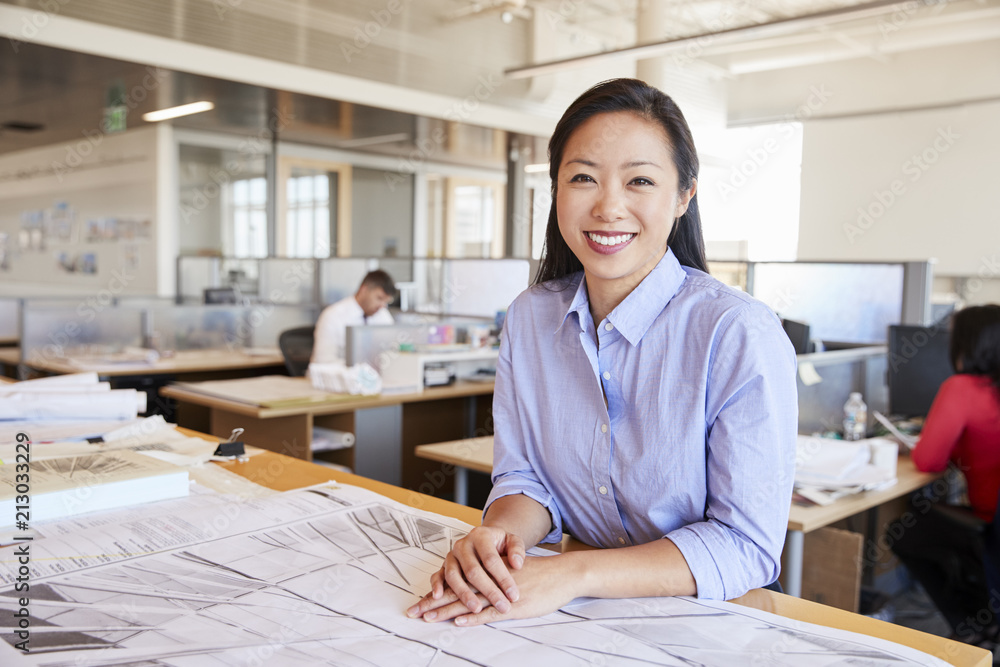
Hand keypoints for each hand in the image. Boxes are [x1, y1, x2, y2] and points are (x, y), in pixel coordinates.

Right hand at [407, 525, 525, 617]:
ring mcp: (451, 556)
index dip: (503, 578)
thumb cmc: (499, 543)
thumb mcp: (512, 540)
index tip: (513, 595)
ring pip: (454, 575)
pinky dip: (436, 586)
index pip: (491, 559)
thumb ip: (517, 550)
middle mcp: (463, 545)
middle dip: (488, 591)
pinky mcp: (443, 566)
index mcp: (480, 536)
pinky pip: (436, 575)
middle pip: (473, 570)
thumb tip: (517, 564)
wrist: (485, 539)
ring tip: (477, 608)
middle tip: (501, 606)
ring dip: (464, 594)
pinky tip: (439, 597)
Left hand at [409, 555, 579, 625]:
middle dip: (433, 602)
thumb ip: (494, 578)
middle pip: (456, 591)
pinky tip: (460, 621)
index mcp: (488, 571)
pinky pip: (490, 612)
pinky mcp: (513, 606)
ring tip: (428, 618)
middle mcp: (491, 580)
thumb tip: (477, 588)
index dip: (438, 592)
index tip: (420, 601)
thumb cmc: (539, 574)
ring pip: (469, 601)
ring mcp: (501, 593)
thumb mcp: (513, 571)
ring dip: (447, 610)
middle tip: (413, 612)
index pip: (457, 581)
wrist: (563, 574)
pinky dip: (474, 616)